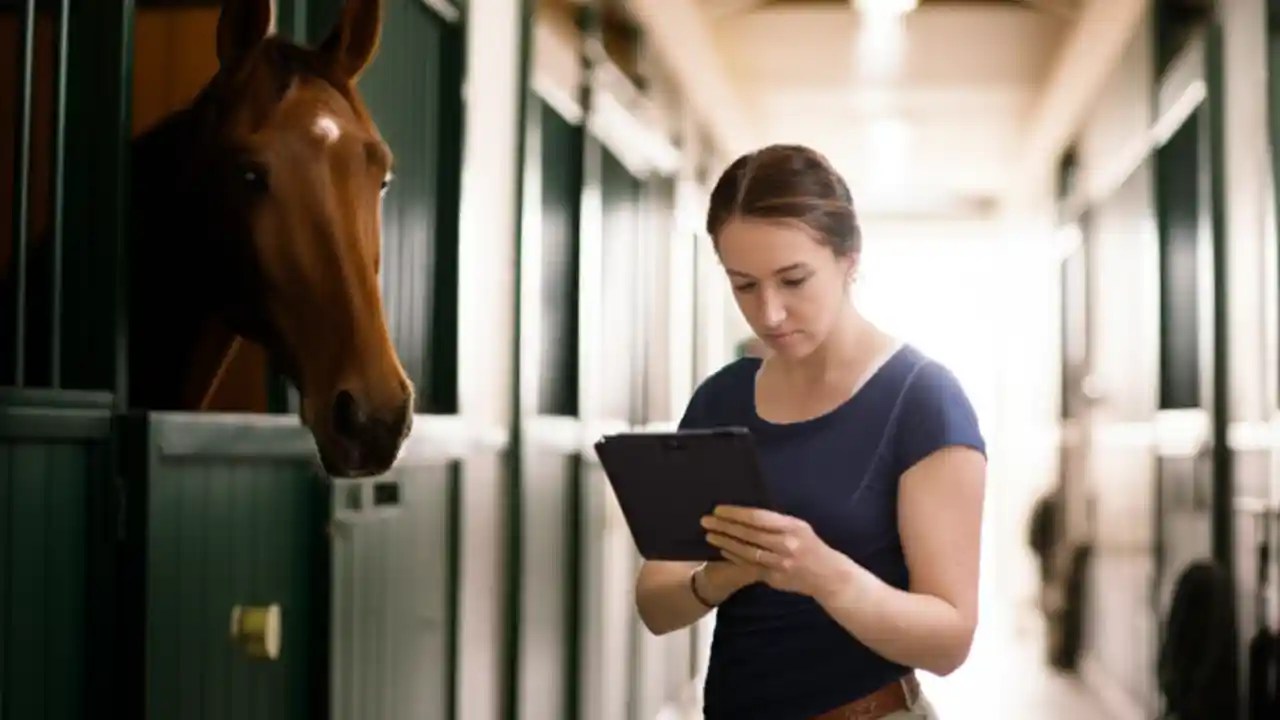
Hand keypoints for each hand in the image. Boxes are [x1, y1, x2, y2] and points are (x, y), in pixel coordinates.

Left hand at [701, 505, 854, 598]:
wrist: (828, 576)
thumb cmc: (812, 546)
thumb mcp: (799, 527)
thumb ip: (777, 522)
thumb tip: (748, 513)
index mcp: (791, 527)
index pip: (758, 517)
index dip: (736, 513)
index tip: (719, 509)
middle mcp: (785, 544)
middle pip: (748, 534)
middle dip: (725, 526)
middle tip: (706, 520)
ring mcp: (779, 563)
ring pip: (746, 551)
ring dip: (725, 542)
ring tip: (710, 535)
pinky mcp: (774, 577)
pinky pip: (750, 566)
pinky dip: (735, 558)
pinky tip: (723, 550)